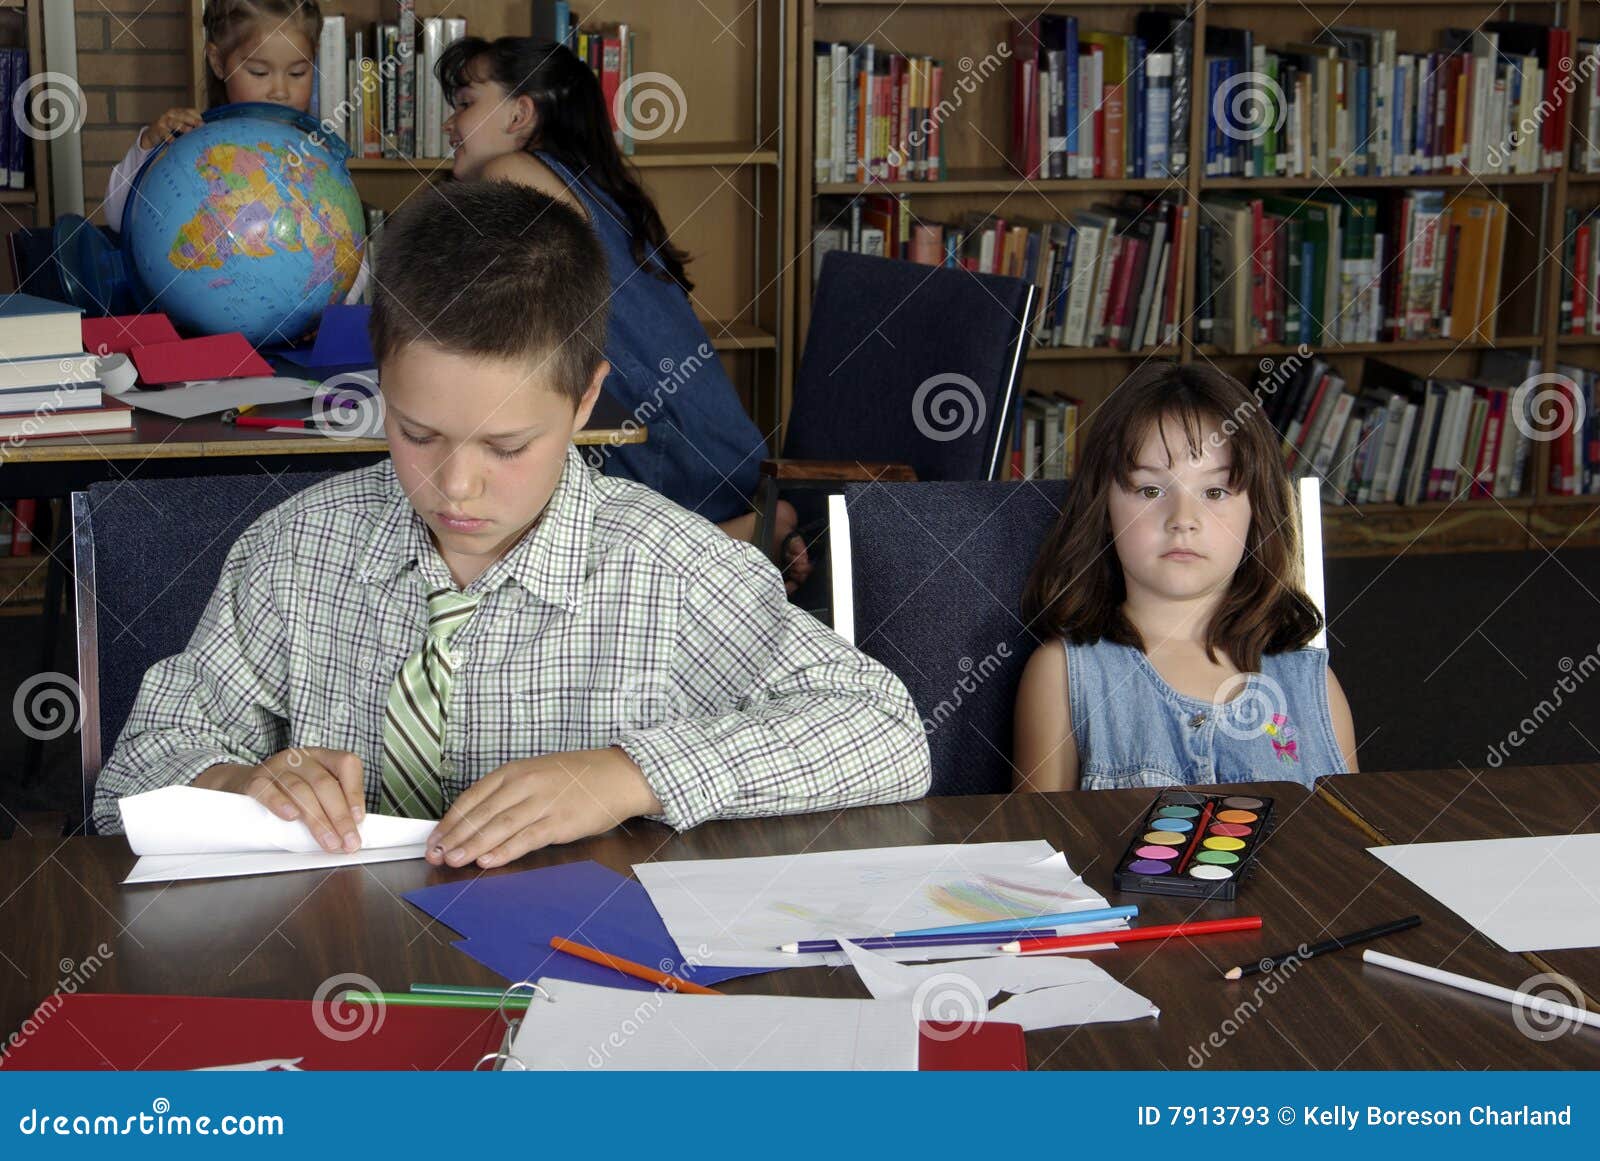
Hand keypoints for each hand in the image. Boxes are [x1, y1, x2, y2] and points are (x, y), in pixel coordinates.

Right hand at [141, 107, 203, 148]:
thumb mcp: (181, 127)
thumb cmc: (171, 132)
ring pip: (174, 122)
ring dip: (182, 126)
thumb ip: (192, 128)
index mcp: (180, 112)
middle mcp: (172, 114)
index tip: (205, 124)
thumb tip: (207, 133)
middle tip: (201, 125)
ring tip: (189, 130)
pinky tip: (173, 141)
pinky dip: (169, 137)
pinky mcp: (158, 129)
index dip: (198, 117)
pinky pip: (164, 133)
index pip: (191, 111)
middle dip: (193, 120)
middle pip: (183, 115)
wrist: (153, 135)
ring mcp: (165, 121)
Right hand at [195, 747, 365, 852]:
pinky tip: (291, 817)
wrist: (244, 785)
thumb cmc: (288, 792)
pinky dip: (279, 803)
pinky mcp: (254, 780)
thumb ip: (333, 803)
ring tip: (328, 841)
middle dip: (339, 816)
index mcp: (322, 757)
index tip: (359, 819)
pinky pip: (267, 790)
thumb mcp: (314, 790)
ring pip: (300, 790)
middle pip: (324, 784)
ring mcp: (276, 767)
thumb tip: (353, 830)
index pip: (346, 764)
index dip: (355, 792)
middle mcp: (301, 759)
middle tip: (348, 842)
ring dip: (317, 820)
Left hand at [425, 747, 661, 868]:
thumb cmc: (576, 777)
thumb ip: (507, 794)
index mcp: (514, 771)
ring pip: (499, 826)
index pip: (472, 798)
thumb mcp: (536, 773)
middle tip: (435, 855)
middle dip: (455, 837)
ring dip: (473, 846)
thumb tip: (474, 822)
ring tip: (453, 861)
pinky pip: (526, 838)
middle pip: (481, 813)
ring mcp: (543, 802)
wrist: (618, 775)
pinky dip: (505, 851)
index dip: (450, 821)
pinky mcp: (561, 822)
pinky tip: (488, 861)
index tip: (434, 840)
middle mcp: (525, 783)